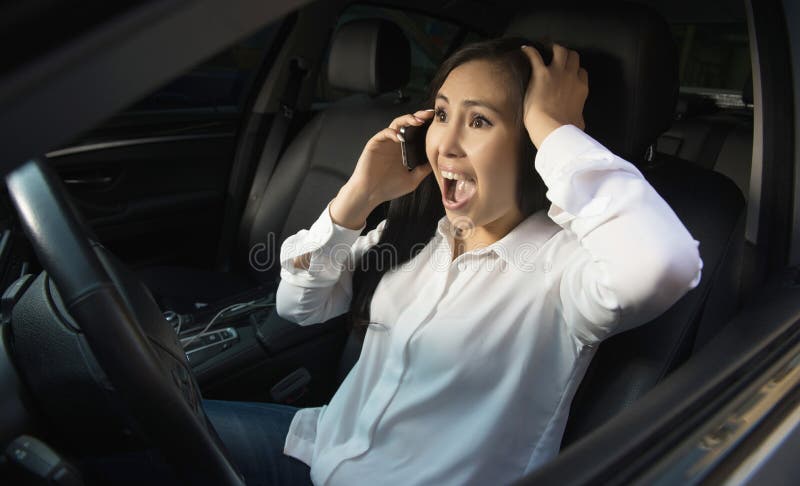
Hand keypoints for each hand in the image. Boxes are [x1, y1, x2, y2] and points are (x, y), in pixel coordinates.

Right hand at [329, 109, 434, 228]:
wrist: (369, 194)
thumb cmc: (388, 188)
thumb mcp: (412, 180)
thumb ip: (423, 170)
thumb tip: (437, 164)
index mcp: (403, 149)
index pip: (414, 131)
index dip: (424, 124)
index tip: (435, 121)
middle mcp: (394, 143)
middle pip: (407, 123)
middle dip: (418, 116)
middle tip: (429, 114)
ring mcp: (384, 143)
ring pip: (396, 123)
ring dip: (407, 119)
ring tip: (417, 121)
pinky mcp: (374, 144)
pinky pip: (384, 133)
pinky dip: (392, 132)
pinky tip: (400, 137)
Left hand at [520, 43, 588, 148]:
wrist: (551, 128)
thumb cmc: (566, 130)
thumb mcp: (579, 121)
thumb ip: (578, 115)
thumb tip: (578, 119)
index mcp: (581, 89)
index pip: (582, 72)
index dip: (575, 71)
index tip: (568, 73)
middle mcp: (571, 77)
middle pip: (573, 56)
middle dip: (566, 56)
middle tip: (557, 58)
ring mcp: (556, 73)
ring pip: (560, 50)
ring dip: (553, 49)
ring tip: (545, 50)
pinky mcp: (541, 74)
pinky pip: (535, 55)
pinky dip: (530, 51)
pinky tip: (525, 50)